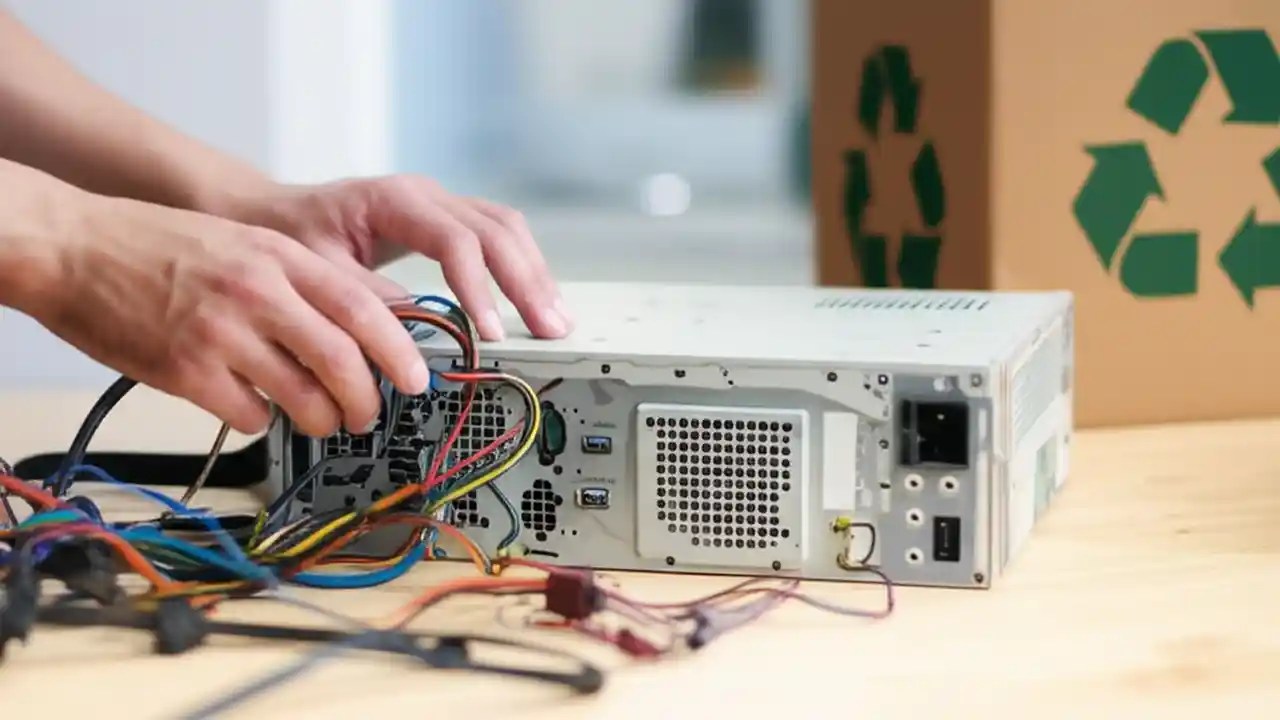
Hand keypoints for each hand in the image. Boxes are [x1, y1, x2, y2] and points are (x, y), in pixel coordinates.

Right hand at [18, 192, 429, 436]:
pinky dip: (262, 421)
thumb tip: (367, 320)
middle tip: (369, 415)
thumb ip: (300, 278)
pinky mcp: (186, 372)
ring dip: (322, 419)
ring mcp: (221, 334)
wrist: (73, 246)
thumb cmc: (159, 244)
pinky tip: (255, 410)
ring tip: (322, 420)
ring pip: (304, 397)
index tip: (417, 377)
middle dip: (367, 400)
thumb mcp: (245, 241)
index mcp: (279, 257)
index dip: (400, 350)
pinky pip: (249, 415)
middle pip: (342, 361)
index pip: (364, 308)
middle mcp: (257, 293)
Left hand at [221, 176, 571, 340]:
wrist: (274, 214)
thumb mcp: (317, 270)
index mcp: (395, 200)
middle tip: (549, 328)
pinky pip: (498, 235)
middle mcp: (426, 194)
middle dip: (527, 282)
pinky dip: (521, 267)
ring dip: (534, 274)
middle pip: (497, 230)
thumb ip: (367, 297)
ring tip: (554, 318)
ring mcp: (441, 203)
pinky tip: (534, 299)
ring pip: (507, 228)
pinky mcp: (447, 219)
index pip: (456, 240)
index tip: (490, 332)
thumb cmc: (290, 237)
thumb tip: (418, 329)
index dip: (479, 288)